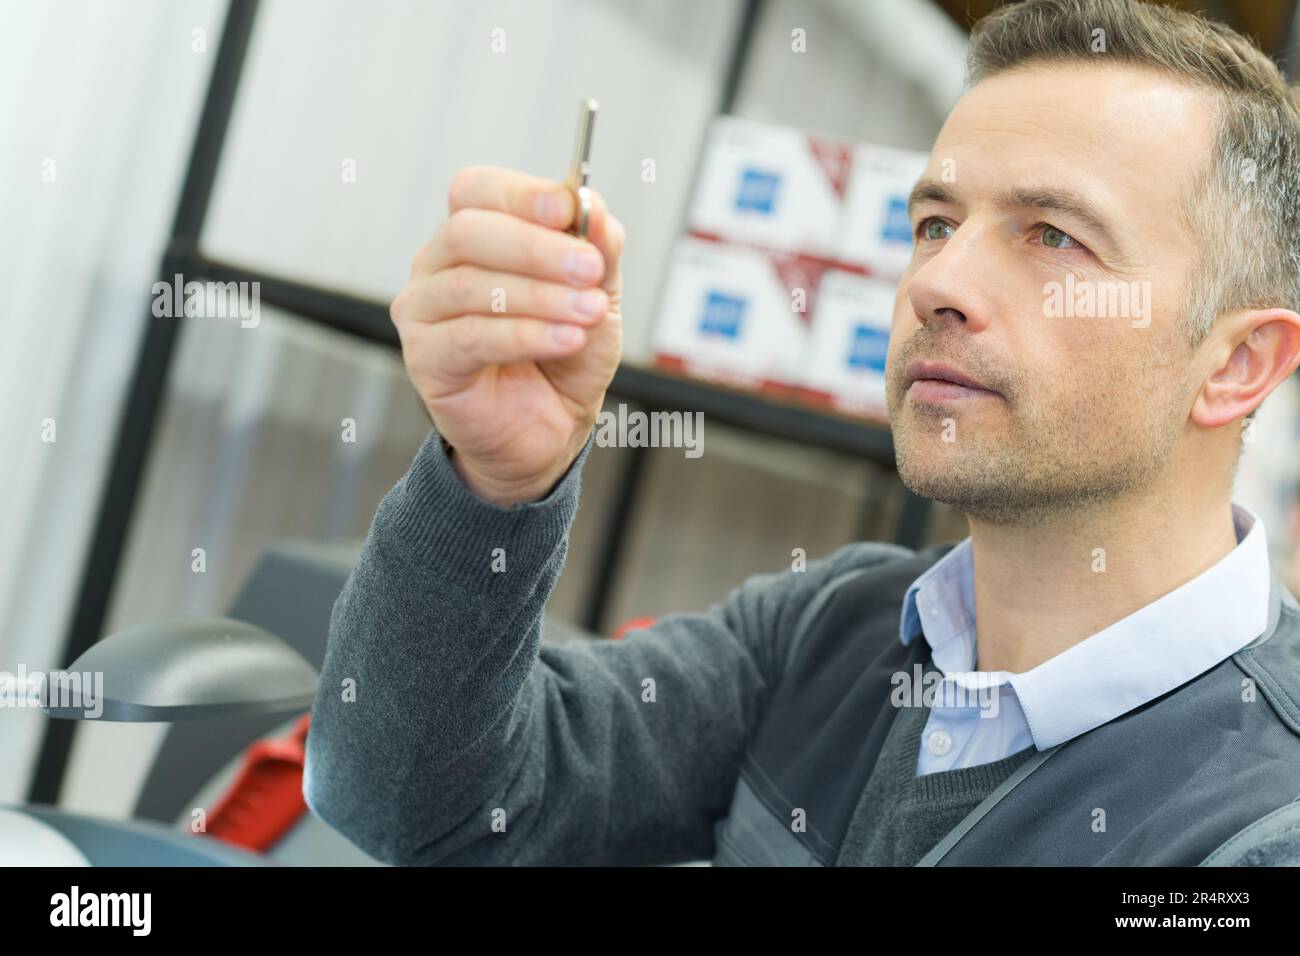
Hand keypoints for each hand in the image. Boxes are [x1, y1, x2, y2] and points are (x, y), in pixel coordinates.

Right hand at [390, 165, 624, 504]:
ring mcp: (423, 311)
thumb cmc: (564, 355)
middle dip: (536, 247)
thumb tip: (595, 207)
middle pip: (468, 232)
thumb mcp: (598, 295)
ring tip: (588, 312)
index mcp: (474, 234)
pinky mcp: (426, 358)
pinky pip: (471, 337)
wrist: (551, 427)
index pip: (477, 190)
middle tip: (588, 268)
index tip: (568, 208)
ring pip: (470, 285)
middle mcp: (438, 265)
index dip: (520, 194)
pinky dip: (526, 335)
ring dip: (539, 296)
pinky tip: (566, 339)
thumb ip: (599, 251)